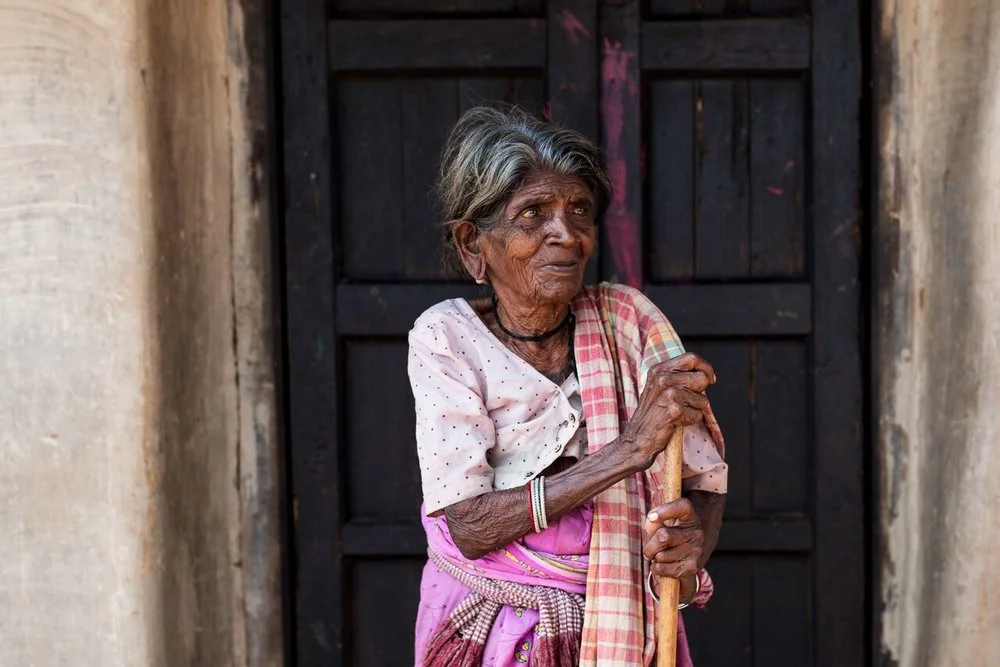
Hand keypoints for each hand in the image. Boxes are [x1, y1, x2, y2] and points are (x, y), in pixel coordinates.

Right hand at [619, 352, 714, 468]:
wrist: (638, 438)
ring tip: (677, 412)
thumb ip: (677, 376)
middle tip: (687, 401)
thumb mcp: (659, 387)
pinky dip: (691, 420)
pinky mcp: (674, 411)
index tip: (710, 378)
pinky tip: (676, 421)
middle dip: (700, 392)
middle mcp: (662, 379)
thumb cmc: (652, 414)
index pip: (691, 358)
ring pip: (702, 399)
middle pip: (701, 378)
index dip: (705, 368)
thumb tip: (704, 373)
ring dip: (695, 408)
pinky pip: (698, 414)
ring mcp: (668, 395)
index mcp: (658, 370)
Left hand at [643, 498, 703, 581]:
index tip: (651, 517)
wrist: (690, 559)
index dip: (666, 510)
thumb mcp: (663, 526)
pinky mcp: (692, 567)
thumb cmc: (671, 538)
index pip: (683, 507)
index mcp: (690, 518)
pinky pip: (663, 569)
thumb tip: (651, 520)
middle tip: (649, 550)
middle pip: (663, 536)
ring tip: (659, 557)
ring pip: (661, 555)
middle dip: (649, 546)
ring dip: (654, 558)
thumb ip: (654, 522)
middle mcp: (697, 533)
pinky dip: (657, 569)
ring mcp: (696, 551)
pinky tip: (662, 565)